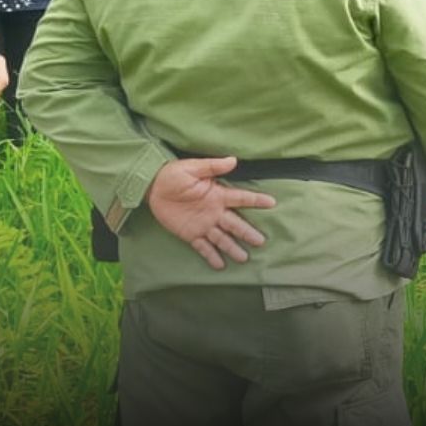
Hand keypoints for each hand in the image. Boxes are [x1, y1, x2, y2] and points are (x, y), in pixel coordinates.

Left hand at [147, 157, 276, 269]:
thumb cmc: (173, 175)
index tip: (272, 203)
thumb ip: (212, 166)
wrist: (152, 187)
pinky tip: (220, 265)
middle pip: (235, 224)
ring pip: (222, 238)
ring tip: (244, 258)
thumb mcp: (192, 167)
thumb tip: (233, 160)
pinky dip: (211, 256)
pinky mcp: (191, 235)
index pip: (241, 198)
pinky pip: (203, 247)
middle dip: (247, 232)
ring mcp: (204, 225)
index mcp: (217, 194)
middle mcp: (214, 211)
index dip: (256, 200)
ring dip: (233, 248)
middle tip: (261, 241)